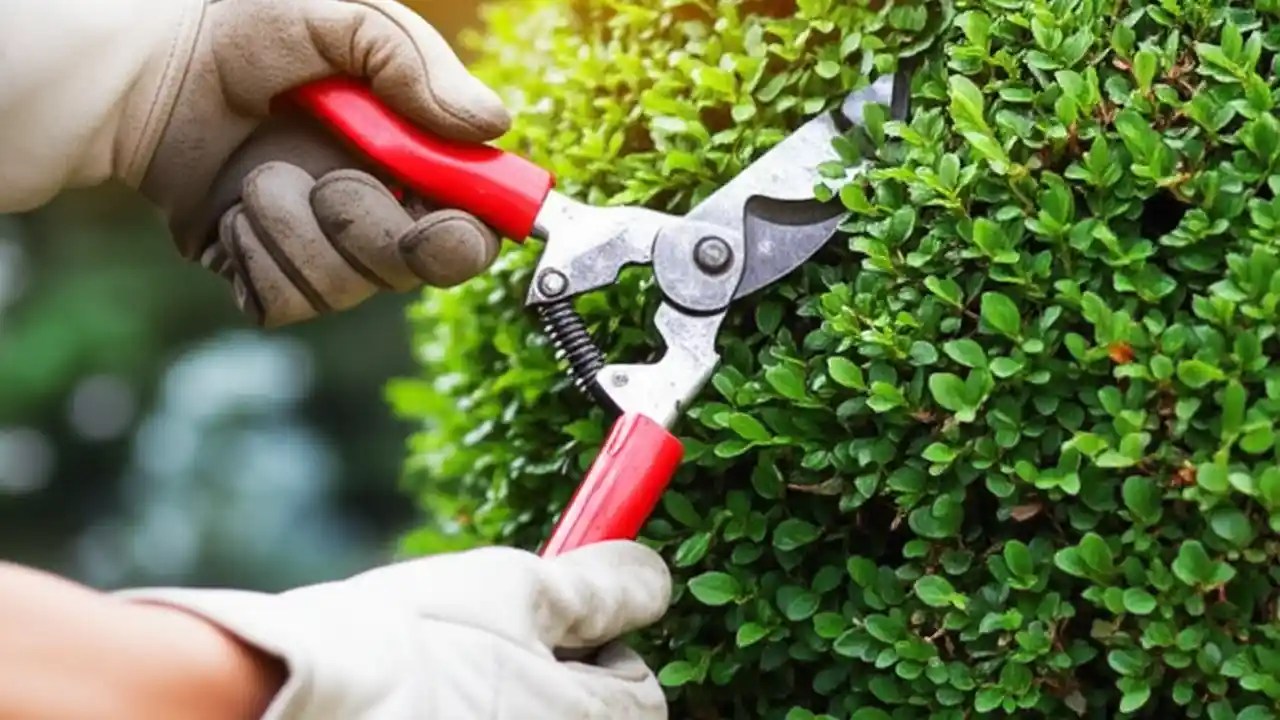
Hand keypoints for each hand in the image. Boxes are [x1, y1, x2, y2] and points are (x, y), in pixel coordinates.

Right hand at [121, 541, 672, 719]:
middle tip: (498, 645)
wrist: (294, 696)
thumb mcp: (515, 588)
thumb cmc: (411, 639)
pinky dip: (463, 715)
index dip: (607, 646)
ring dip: (507, 701)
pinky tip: (420, 700)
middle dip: (558, 683)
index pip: (642, 695)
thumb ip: (599, 588)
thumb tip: (651, 577)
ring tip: (446, 675)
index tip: (568, 620)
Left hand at [133, 0, 512, 326]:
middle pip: (416, 269)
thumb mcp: (341, 16)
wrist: (144, 72)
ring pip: (346, 288)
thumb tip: (492, 125)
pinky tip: (237, 209)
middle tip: (332, 182)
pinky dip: (256, 252)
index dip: (472, 234)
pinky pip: (283, 301)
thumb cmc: (243, 33)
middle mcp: (377, 213)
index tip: (447, 221)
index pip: (476, 224)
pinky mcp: (266, 279)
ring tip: (260, 173)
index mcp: (412, 163)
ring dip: (297, 227)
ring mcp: (322, 252)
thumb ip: (416, 63)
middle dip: (371, 228)